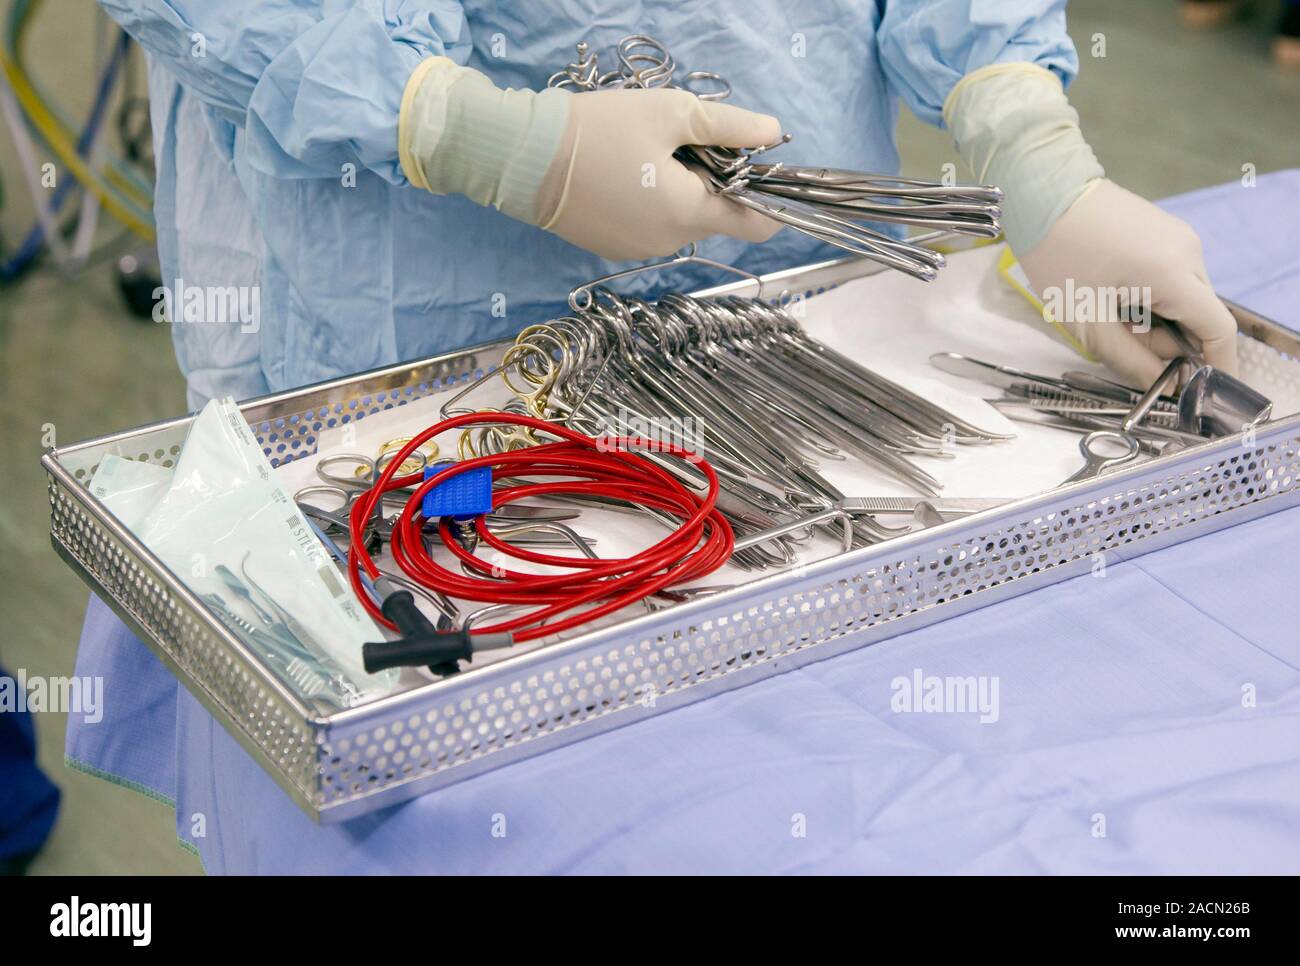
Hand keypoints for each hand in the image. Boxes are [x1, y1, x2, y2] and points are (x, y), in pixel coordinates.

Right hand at [537, 88, 781, 259]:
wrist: (524, 159)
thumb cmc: (599, 131)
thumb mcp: (670, 114)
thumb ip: (729, 126)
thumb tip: (772, 133)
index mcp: (689, 213)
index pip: (755, 226)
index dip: (769, 200)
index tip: (762, 172)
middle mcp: (668, 242)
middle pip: (713, 215)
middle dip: (711, 181)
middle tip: (681, 141)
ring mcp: (638, 249)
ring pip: (680, 219)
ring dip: (678, 190)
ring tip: (645, 154)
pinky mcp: (613, 248)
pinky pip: (649, 225)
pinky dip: (649, 202)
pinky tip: (623, 173)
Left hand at [1019, 179, 1238, 386]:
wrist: (1042, 190)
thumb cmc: (1059, 252)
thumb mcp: (1088, 319)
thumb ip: (1128, 358)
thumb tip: (1158, 384)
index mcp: (1175, 273)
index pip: (1218, 330)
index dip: (1217, 365)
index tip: (1203, 389)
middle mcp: (1188, 252)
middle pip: (1198, 315)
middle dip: (1169, 342)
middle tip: (1122, 345)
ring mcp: (1178, 238)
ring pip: (1183, 297)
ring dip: (1155, 319)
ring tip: (1108, 313)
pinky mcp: (1163, 232)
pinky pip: (1170, 277)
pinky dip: (1150, 297)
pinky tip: (1113, 293)